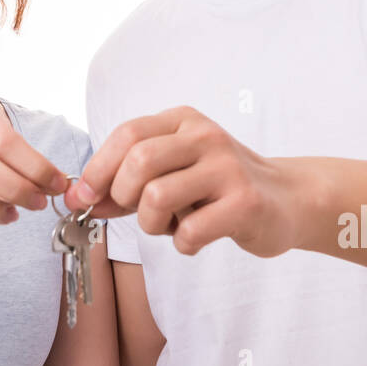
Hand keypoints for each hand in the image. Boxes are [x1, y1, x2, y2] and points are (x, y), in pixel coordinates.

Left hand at [63, 105, 301, 256]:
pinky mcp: (245, 202)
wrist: (287, 199)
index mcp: (183, 121)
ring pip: (157, 197)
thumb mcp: (173, 174)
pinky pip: (189, 231)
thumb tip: (79, 199)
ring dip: (152, 225)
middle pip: (138, 162)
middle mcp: (205, 136)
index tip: (84, 198)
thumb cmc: (219, 187)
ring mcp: (227, 167)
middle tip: (139, 212)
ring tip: (172, 226)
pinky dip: (183, 244)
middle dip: (124, 197)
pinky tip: (197, 237)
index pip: (127, 134)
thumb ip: (127, 185)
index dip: (97, 169)